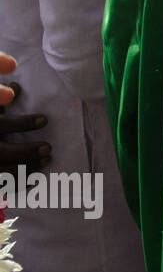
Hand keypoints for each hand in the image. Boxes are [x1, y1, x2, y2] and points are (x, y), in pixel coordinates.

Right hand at [0, 53, 49, 175]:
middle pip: (2, 152)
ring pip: (2, 171)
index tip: (45, 120)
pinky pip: (0, 185)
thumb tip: (15, 86)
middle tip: (49, 147)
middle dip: (26, 151)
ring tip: (48, 160)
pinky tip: (34, 179)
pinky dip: (16, 184)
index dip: (23, 123)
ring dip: (26, 167)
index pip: (2, 124)